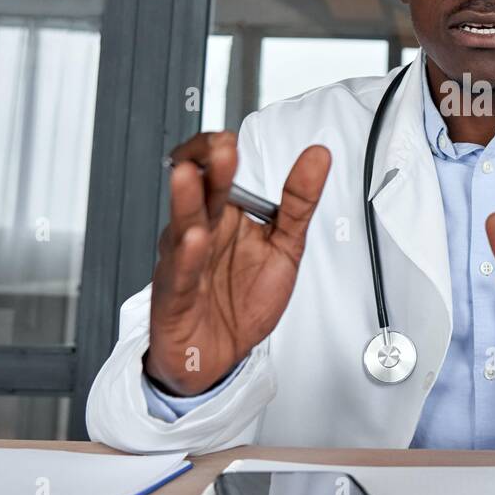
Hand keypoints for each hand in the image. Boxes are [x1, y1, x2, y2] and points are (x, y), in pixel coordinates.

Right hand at [145, 131, 330, 395]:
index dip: (213, 151)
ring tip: (190, 176)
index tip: (230, 138)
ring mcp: (184, 264)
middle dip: (206, 167)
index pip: (209, 171)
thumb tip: (318, 157)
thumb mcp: (284, 246)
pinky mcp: (176, 298)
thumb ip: (299, 201)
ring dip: (186, 201)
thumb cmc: (243, 300)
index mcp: (222, 217)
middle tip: (220, 147)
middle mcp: (199, 234)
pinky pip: (180, 274)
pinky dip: (186, 257)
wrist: (220, 356)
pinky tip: (194, 239)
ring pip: (181, 227)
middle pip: (196, 191)